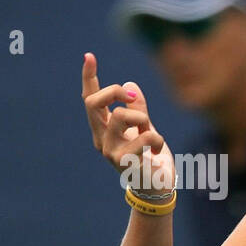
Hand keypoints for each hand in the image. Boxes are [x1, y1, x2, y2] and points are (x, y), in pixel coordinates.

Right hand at [82, 52, 175, 196]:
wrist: (156, 189)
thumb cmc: (149, 159)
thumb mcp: (145, 129)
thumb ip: (138, 109)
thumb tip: (131, 85)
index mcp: (103, 129)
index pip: (90, 100)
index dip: (88, 78)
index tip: (89, 56)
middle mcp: (101, 139)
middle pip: (94, 102)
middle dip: (116, 92)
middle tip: (133, 98)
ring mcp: (110, 151)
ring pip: (121, 115)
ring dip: (142, 118)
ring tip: (150, 133)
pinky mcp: (125, 161)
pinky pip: (145, 135)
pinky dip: (156, 138)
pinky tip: (156, 150)